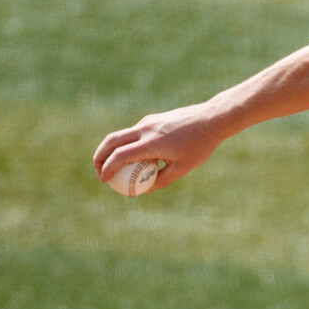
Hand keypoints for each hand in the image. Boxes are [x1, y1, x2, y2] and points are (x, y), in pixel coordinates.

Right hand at [92, 102, 229, 191]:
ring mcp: (147, 122)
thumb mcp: (183, 168)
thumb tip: (146, 189)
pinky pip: (132, 133)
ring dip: (110, 149)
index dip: (108, 169)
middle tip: (98, 171)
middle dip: (99, 156)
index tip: (103, 180)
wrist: (210, 119)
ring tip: (109, 164)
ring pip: (120, 135)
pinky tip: (130, 156)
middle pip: (112, 141)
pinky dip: (124, 144)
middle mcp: (145, 130)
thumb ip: (163, 179)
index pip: (120, 156)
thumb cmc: (199, 146)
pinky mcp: (151, 119)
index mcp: (151, 143)